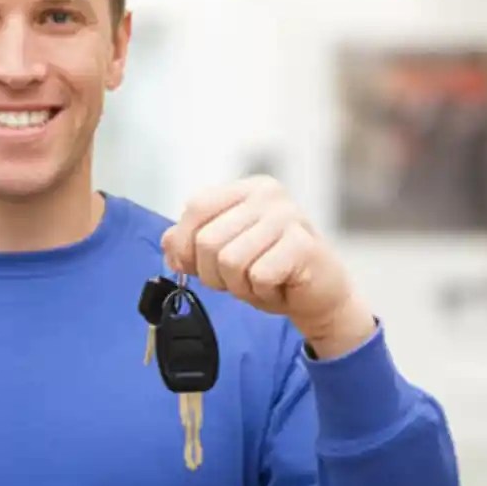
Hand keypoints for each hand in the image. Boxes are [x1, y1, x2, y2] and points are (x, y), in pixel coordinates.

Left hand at [160, 175, 375, 357]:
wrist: (317, 296)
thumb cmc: (267, 270)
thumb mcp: (220, 253)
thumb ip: (188, 243)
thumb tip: (169, 243)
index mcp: (245, 189)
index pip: (196, 207)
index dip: (184, 243)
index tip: (192, 265)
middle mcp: (268, 195)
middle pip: (208, 240)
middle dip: (213, 274)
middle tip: (237, 279)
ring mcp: (289, 216)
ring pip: (230, 261)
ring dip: (238, 286)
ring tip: (259, 282)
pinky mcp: (304, 244)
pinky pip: (257, 276)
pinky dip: (261, 293)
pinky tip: (278, 286)